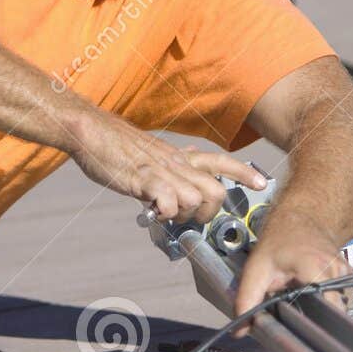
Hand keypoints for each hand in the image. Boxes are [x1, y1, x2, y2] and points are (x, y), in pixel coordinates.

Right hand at [69, 111, 264, 222]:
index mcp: (180, 157)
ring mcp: (162, 171)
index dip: (243, 172)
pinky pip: (169, 201)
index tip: (261, 182)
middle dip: (210, 213)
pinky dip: (167, 213)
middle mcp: (177, 164)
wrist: (91, 131)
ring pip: (197, 198)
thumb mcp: (153, 150)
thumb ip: (173, 158)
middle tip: (191, 220)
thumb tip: (187, 155)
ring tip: (168, 216)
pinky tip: (154, 212)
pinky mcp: (144, 179)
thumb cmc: (117, 144)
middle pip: (216, 190)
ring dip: (186, 216)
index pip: (220, 161)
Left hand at [233, 214, 351, 333]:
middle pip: (333, 312)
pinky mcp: (347, 274)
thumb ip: (247, 300)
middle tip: (296, 322)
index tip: (300, 333)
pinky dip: (325, 300)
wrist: (297, 218)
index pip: (328, 311)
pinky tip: (311, 296)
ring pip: (336, 305)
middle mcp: (337, 271)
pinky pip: (338, 295)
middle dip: (316, 321)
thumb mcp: (256, 270)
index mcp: (317, 270)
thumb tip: (241, 332)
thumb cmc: (277, 242)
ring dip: (320, 310)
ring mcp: (345, 272)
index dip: (315, 326)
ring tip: (302, 306)